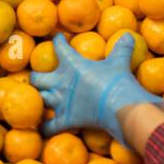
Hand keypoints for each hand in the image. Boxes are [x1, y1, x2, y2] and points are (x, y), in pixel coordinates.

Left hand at [30, 33, 161, 144]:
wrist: (119, 105)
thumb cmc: (117, 81)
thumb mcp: (120, 61)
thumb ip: (122, 48)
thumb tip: (128, 35)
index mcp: (72, 65)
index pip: (60, 48)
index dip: (58, 42)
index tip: (58, 38)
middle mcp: (61, 83)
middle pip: (37, 78)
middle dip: (35, 76)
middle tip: (38, 75)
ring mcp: (61, 103)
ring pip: (39, 99)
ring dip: (39, 99)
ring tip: (39, 98)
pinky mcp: (65, 120)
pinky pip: (48, 126)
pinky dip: (44, 127)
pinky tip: (43, 127)